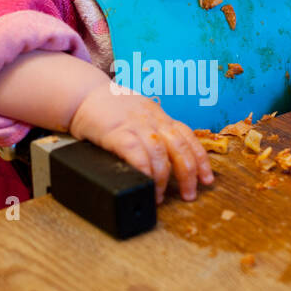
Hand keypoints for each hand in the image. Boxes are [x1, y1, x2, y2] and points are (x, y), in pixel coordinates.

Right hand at [70, 85, 214, 202]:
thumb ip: (152, 133)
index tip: (207, 179)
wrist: (82, 95)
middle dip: (188, 174)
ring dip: (164, 177)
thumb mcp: (138, 116)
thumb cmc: (109, 109)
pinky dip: (144, 169)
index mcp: (160, 116)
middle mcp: (152, 119)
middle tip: (189, 194)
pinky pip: (136, 152)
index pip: (189, 137)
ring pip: (161, 152)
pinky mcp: (117, 132)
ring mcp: (135, 125)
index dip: (201, 159)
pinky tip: (145, 182)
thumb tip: (166, 163)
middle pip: (180, 147)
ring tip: (160, 196)